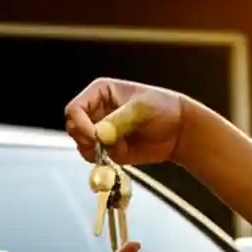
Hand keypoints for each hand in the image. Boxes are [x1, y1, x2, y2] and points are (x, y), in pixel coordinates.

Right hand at [64, 78, 186, 165]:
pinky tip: (122, 152)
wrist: (179, 130)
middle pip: (73, 127)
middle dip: (86, 138)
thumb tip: (99, 134)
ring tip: (117, 146)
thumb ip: (119, 120)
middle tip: (104, 144)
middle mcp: (95, 110)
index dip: (80, 124)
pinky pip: (93, 157)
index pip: (74, 109)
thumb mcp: (141, 108)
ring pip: (81, 144)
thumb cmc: (163, 108)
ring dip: (94, 150)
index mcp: (100, 92)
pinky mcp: (107, 148)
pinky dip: (103, 159)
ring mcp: (100, 130)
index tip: (96, 136)